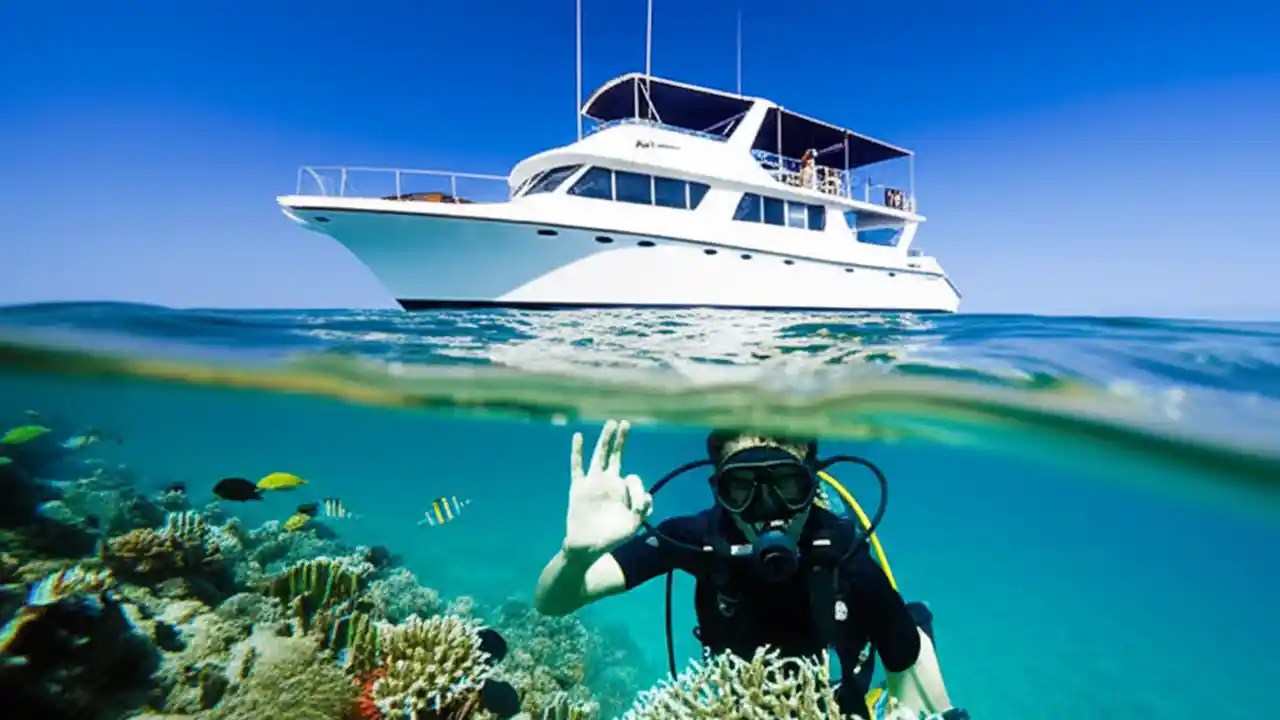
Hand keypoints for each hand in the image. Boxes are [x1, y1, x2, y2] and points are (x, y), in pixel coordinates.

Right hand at [562, 419, 651, 559]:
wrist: (588, 548)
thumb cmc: (612, 538)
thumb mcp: (634, 524)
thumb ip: (642, 506)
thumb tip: (645, 493)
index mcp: (622, 492)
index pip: (634, 478)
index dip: (638, 489)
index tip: (637, 506)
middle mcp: (607, 483)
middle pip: (615, 455)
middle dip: (620, 440)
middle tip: (625, 423)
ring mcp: (592, 484)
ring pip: (599, 455)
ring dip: (605, 440)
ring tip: (612, 424)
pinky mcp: (578, 488)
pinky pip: (577, 466)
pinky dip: (577, 451)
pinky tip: (579, 436)